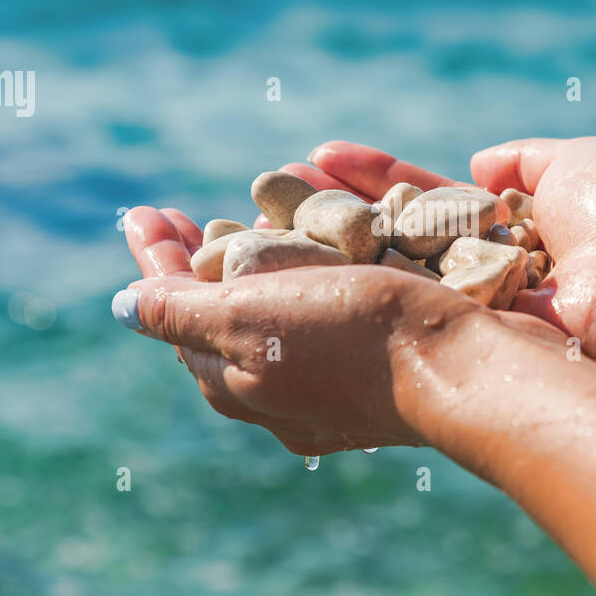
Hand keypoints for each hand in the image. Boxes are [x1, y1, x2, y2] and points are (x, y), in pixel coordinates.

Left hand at [119, 205, 482, 454]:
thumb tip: (124, 307)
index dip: (158, 257)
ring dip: (272, 250)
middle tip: (196, 211)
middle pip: (232, 310)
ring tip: (269, 206)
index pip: (176, 312)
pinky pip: (340, 303)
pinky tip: (338, 238)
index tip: (143, 209)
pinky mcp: (387, 360)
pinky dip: (326, 263)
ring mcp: (337, 380)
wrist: (471, 366)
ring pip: (290, 305)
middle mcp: (283, 388)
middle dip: (212, 254)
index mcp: (237, 382)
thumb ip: (179, 312)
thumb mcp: (247, 319)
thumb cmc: (355, 337)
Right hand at [297, 138, 595, 369]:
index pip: (427, 199)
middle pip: (391, 236)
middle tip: (270, 187)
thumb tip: (484, 162)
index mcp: (509, 231)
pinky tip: (292, 264)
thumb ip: (526, 159)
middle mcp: (478, 276)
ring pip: (382, 273)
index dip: (376, 180)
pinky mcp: (461, 344)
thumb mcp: (580, 161)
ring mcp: (465, 313)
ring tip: (260, 219)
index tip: (323, 157)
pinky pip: (393, 307)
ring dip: (323, 245)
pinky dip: (345, 284)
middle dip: (334, 211)